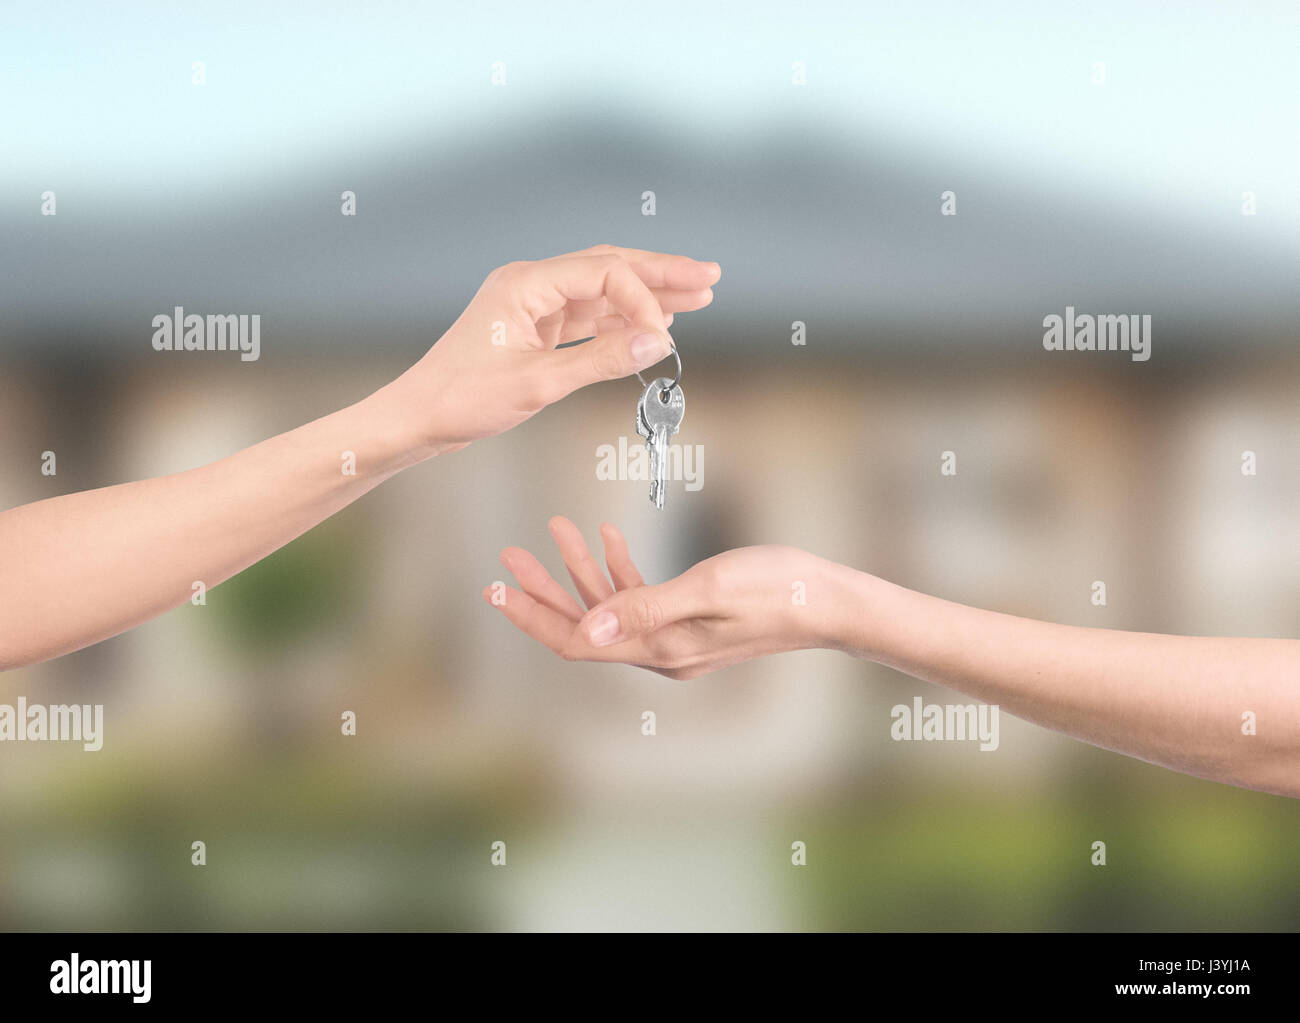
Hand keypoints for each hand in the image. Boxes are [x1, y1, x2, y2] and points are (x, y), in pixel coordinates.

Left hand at [385, 245, 719, 457]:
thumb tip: (656, 344)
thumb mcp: (537, 384)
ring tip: (696, 297)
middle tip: (709, 277)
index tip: (663, 338)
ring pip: (601, 290)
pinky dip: (620, 320)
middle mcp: (530, 284)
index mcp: (525, 284)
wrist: (418, 418)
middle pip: (608, 267)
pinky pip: (587, 316)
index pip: (603, 272)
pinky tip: (650, 326)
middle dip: (660, 273)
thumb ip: (600, 361)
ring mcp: (532, 305)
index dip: (641, 299)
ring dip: (646, 296)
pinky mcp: (532, 327)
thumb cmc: (462, 400)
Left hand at [484, 517, 831, 679]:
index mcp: (660, 649)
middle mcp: (661, 651)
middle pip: (584, 627)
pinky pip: (640, 599)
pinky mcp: (690, 621)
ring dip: (579, 572)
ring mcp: (675, 638)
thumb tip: (588, 629)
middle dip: (543, 592)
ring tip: (553, 529)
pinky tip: (608, 536)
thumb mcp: (710, 587)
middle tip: (507, 558)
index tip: (495, 591)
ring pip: (610, 609)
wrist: (829, 601)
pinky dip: (619, 569)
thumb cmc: (778, 588)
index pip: (577, 642)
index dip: (532, 617)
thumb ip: (647, 607)